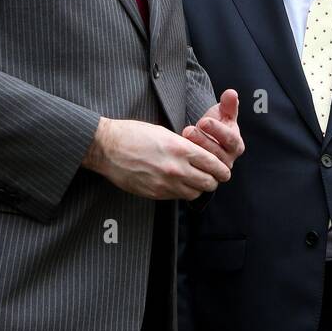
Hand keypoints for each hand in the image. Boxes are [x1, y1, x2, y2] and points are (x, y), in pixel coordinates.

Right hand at [83, 118, 228, 199]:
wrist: (107, 147)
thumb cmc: (134, 134)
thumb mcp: (165, 133)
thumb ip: (184, 146)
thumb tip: (199, 156)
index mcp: (181, 149)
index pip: (213, 164)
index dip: (221, 169)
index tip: (224, 171)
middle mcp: (176, 168)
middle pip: (208, 183)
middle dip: (213, 181)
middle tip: (212, 178)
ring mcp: (165, 183)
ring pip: (194, 193)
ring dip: (197, 189)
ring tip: (195, 182)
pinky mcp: (154, 193)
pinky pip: (177, 197)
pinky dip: (181, 192)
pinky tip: (178, 185)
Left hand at [183, 89, 243, 175]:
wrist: (206, 141)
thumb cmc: (215, 127)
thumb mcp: (222, 113)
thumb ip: (228, 104)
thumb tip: (231, 93)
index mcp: (236, 144)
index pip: (231, 138)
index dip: (218, 130)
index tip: (204, 121)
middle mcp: (229, 159)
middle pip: (218, 152)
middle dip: (203, 140)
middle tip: (189, 130)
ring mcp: (216, 170)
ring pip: (208, 163)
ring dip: (196, 149)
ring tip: (183, 137)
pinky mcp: (204, 176)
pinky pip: (198, 172)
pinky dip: (189, 162)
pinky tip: (179, 152)